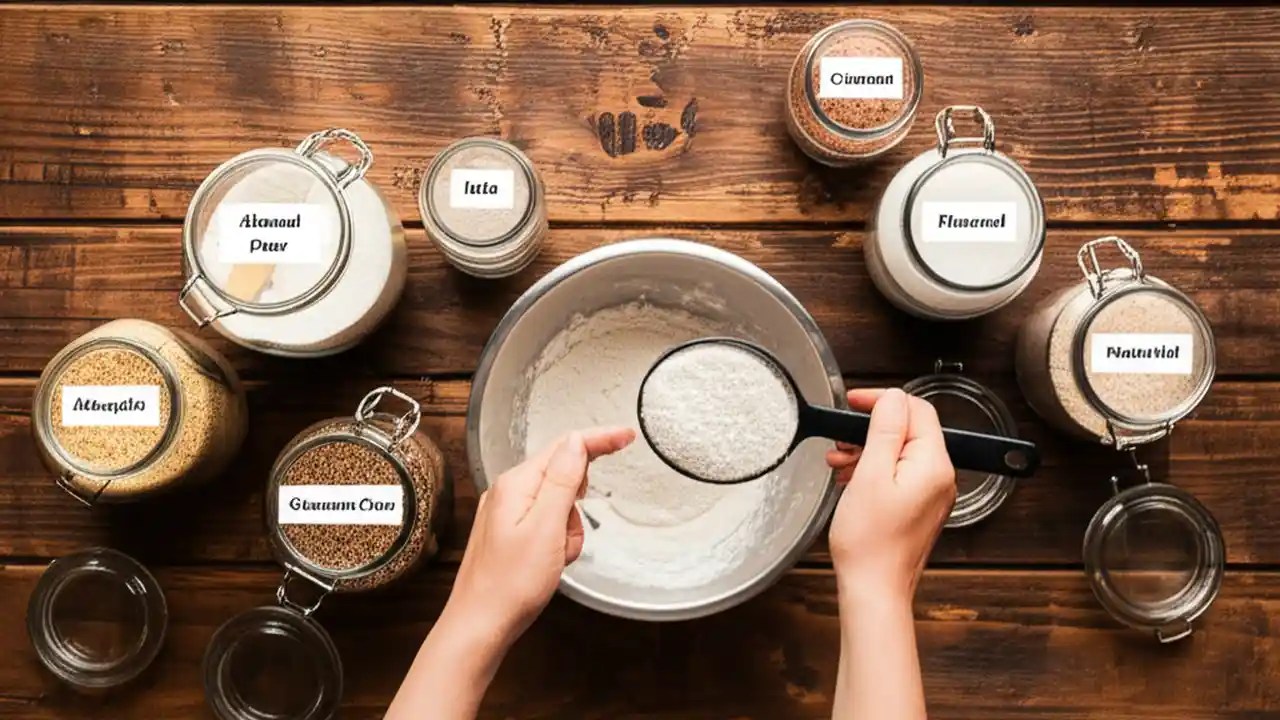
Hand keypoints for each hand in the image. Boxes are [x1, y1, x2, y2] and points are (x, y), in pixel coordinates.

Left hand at [444, 427, 634, 645]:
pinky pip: (547, 524)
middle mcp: (508, 492)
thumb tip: (576, 441)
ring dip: (568, 530)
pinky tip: (549, 564)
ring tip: (555, 558)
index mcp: (516, 484)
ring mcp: (507, 513)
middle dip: (577, 505)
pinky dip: (557, 541)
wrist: (480, 625)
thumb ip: (563, 481)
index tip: (627, 436)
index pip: (564, 447)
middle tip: (568, 537)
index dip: (599, 440)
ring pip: (558, 505)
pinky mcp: (510, 533)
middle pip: (562, 476)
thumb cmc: (511, 583)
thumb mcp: (546, 528)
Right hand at [826, 388, 955, 602]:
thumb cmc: (870, 542)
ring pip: (899, 453)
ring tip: (839, 463)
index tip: (853, 402)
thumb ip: (884, 431)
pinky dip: (872, 470)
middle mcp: (939, 477)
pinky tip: (850, 479)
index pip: (916, 410)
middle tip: (841, 438)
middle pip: (909, 431)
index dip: (883, 400)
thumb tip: (892, 398)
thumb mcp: (871, 475)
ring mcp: (930, 494)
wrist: (875, 590)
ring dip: (867, 450)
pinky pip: (897, 475)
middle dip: (870, 429)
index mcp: (933, 465)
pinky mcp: (918, 508)